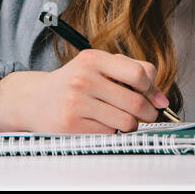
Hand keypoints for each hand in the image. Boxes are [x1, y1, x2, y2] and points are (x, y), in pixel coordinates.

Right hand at [0, 49, 168, 133]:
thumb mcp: (97, 66)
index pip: (138, 73)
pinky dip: (110, 132)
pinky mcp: (71, 126)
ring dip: (130, 124)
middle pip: (136, 102)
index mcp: (93, 59)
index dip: (153, 89)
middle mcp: (83, 78)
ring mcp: (76, 103)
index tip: (158, 99)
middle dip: (148, 113)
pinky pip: (109, 134)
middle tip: (147, 114)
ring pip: (126, 122)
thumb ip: (129, 72)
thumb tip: (161, 97)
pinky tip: (99, 123)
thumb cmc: (72, 83)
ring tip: (121, 118)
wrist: (33, 100)